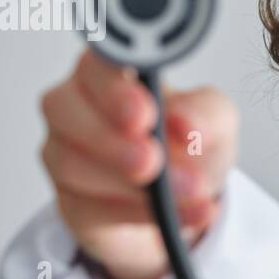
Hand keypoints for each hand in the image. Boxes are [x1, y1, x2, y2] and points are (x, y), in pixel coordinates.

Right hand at [38, 50, 239, 278]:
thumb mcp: (215, 123)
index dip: (114, 88)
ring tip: (186, 191)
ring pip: (70, 162)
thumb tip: (184, 123)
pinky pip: (88, 208)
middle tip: (154, 159)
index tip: (146, 113)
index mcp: (109, 73)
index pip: (93, 64)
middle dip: (112, 138)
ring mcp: (64, 155)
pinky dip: (141, 214)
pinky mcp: (70, 202)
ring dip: (131, 183)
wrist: (186, 202)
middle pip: (63, 108)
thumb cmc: (189, 146)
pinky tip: (183, 214)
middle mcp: (76, 107)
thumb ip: (206, 114)